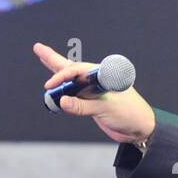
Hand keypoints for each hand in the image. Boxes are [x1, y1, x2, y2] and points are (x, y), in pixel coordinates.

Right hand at [34, 42, 155, 144]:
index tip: (51, 86)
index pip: (77, 71)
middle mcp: (95, 80)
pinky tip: (55, 86)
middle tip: (37, 48)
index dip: (62, 77)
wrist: (139, 129)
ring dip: (55, 71)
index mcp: (102, 75)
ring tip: (42, 56)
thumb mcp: (105, 109)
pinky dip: (62, 90)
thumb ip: (82, 106)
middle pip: (71, 67)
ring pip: (70, 79)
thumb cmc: (130, 114)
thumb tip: (61, 102)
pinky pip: (73, 94)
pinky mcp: (91, 103)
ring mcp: (92, 91)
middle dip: (53, 59)